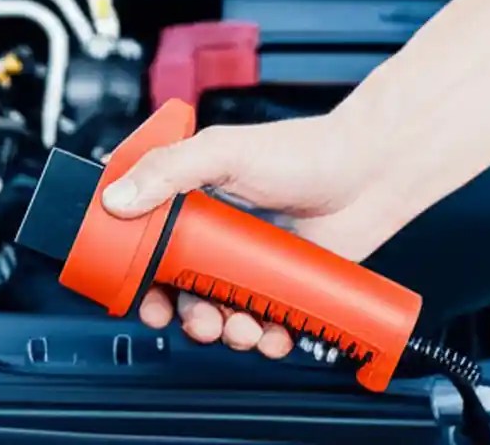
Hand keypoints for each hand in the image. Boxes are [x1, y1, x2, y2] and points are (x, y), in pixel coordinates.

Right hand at [101, 112, 385, 357]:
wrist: (371, 173)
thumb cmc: (303, 151)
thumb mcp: (224, 152)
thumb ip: (167, 170)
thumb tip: (118, 200)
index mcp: (189, 201)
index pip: (147, 246)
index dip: (139, 278)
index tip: (141, 298)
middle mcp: (214, 235)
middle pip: (180, 290)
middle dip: (186, 315)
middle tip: (201, 321)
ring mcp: (247, 263)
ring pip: (221, 313)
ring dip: (228, 331)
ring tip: (246, 327)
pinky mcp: (282, 286)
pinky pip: (264, 324)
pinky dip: (267, 338)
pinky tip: (275, 332)